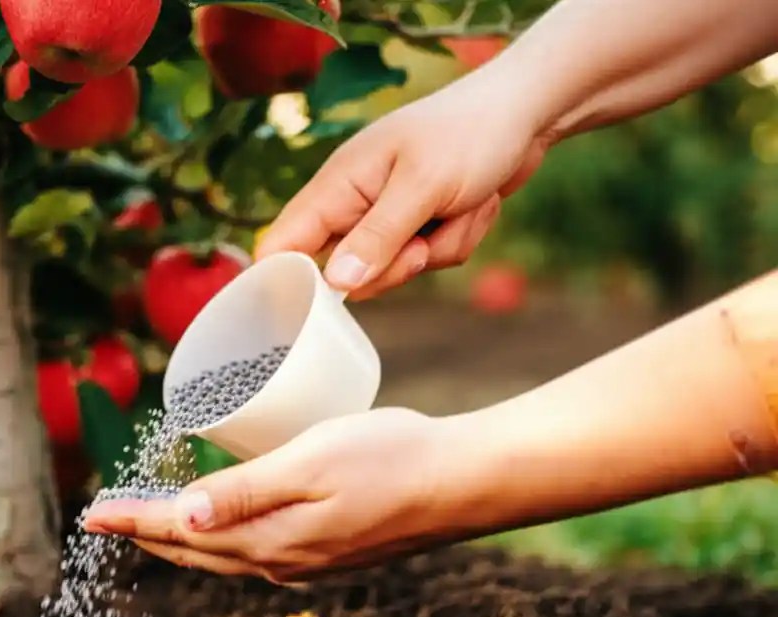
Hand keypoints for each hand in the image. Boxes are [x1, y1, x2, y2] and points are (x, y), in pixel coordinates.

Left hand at [81, 408, 473, 583]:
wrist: (462, 482)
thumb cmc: (389, 460)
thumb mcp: (309, 465)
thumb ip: (244, 494)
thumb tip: (180, 521)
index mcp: (268, 540)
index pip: (180, 532)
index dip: (133, 519)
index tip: (92, 511)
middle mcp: (280, 559)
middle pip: (194, 551)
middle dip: (148, 534)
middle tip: (109, 517)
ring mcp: (306, 559)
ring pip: (223, 554)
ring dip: (181, 539)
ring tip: (152, 522)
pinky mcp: (328, 548)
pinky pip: (254, 550)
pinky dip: (222, 537)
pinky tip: (225, 522)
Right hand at [258, 77, 555, 299]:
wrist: (528, 111)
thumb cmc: (470, 132)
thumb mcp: (423, 186)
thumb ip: (378, 237)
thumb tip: (337, 284)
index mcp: (339, 184)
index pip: (283, 242)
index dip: (286, 279)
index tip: (313, 309)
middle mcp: (357, 201)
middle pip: (345, 271)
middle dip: (393, 266)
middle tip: (421, 245)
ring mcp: (391, 215)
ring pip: (398, 268)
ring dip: (439, 246)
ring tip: (461, 203)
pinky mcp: (423, 224)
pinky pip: (432, 258)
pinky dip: (459, 237)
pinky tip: (475, 202)